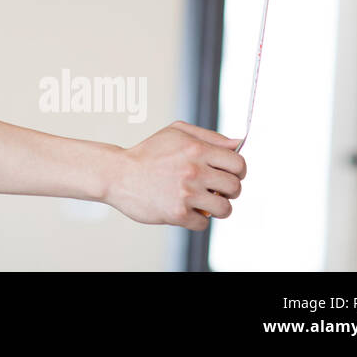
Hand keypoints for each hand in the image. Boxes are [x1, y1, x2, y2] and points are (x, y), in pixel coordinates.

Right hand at [104, 121, 245, 230]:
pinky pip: (203, 223)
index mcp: (196, 149)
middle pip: (235, 188)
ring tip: (204, 202)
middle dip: (229, 191)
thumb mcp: (176, 132)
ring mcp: (186, 193)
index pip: (238, 164)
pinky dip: (196, 219)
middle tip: (215, 189)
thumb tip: (238, 143)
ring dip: (217, 207)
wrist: (117, 174)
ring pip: (225, 209)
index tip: (230, 174)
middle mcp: (194, 170)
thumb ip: (209, 136)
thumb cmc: (147, 153)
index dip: (238, 171)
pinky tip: (185, 209)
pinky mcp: (177, 213)